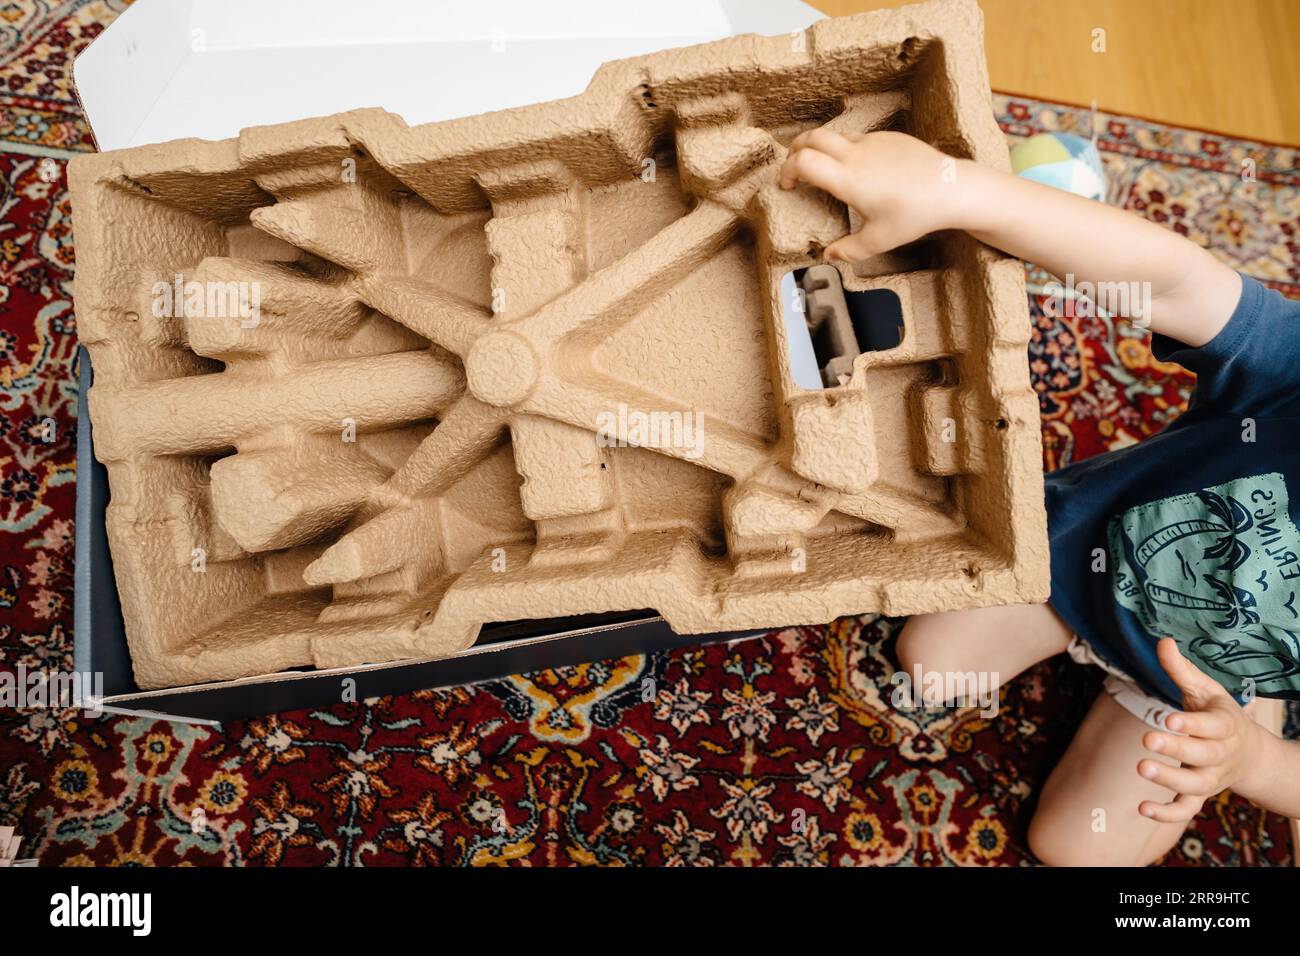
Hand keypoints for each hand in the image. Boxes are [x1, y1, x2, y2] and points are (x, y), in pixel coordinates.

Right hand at [777, 129, 973, 262]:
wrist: (951, 188)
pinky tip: (856, 168)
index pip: (803, 162)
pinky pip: (857, 138)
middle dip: (795, 149)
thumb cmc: (915, 215)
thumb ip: (850, 250)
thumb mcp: (880, 240)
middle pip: (811, 137)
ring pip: (834, 135)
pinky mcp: (888, 137)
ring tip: (821, 169)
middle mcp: (856, 155)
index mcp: (848, 180)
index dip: (787, 170)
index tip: (788, 185)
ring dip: (819, 148)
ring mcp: (872, 142)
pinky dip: (844, 149)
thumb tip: (829, 256)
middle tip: (793, 168)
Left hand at [1136, 637, 1265, 822]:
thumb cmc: (1218, 714)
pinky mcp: (1199, 795)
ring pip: (1195, 785)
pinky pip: (1187, 809)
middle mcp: (1220, 754)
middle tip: (1149, 739)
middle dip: (1177, 749)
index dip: (1192, 724)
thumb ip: (1181, 669)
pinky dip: (1167, 813)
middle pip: (1203, 755)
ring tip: (1141, 767)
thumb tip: (1162, 641)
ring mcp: (1211, 778)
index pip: (1212, 726)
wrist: (1248, 753)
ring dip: (1169, 780)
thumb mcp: (1204, 689)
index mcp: (1225, 725)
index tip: (1168, 718)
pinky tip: (1142, 809)